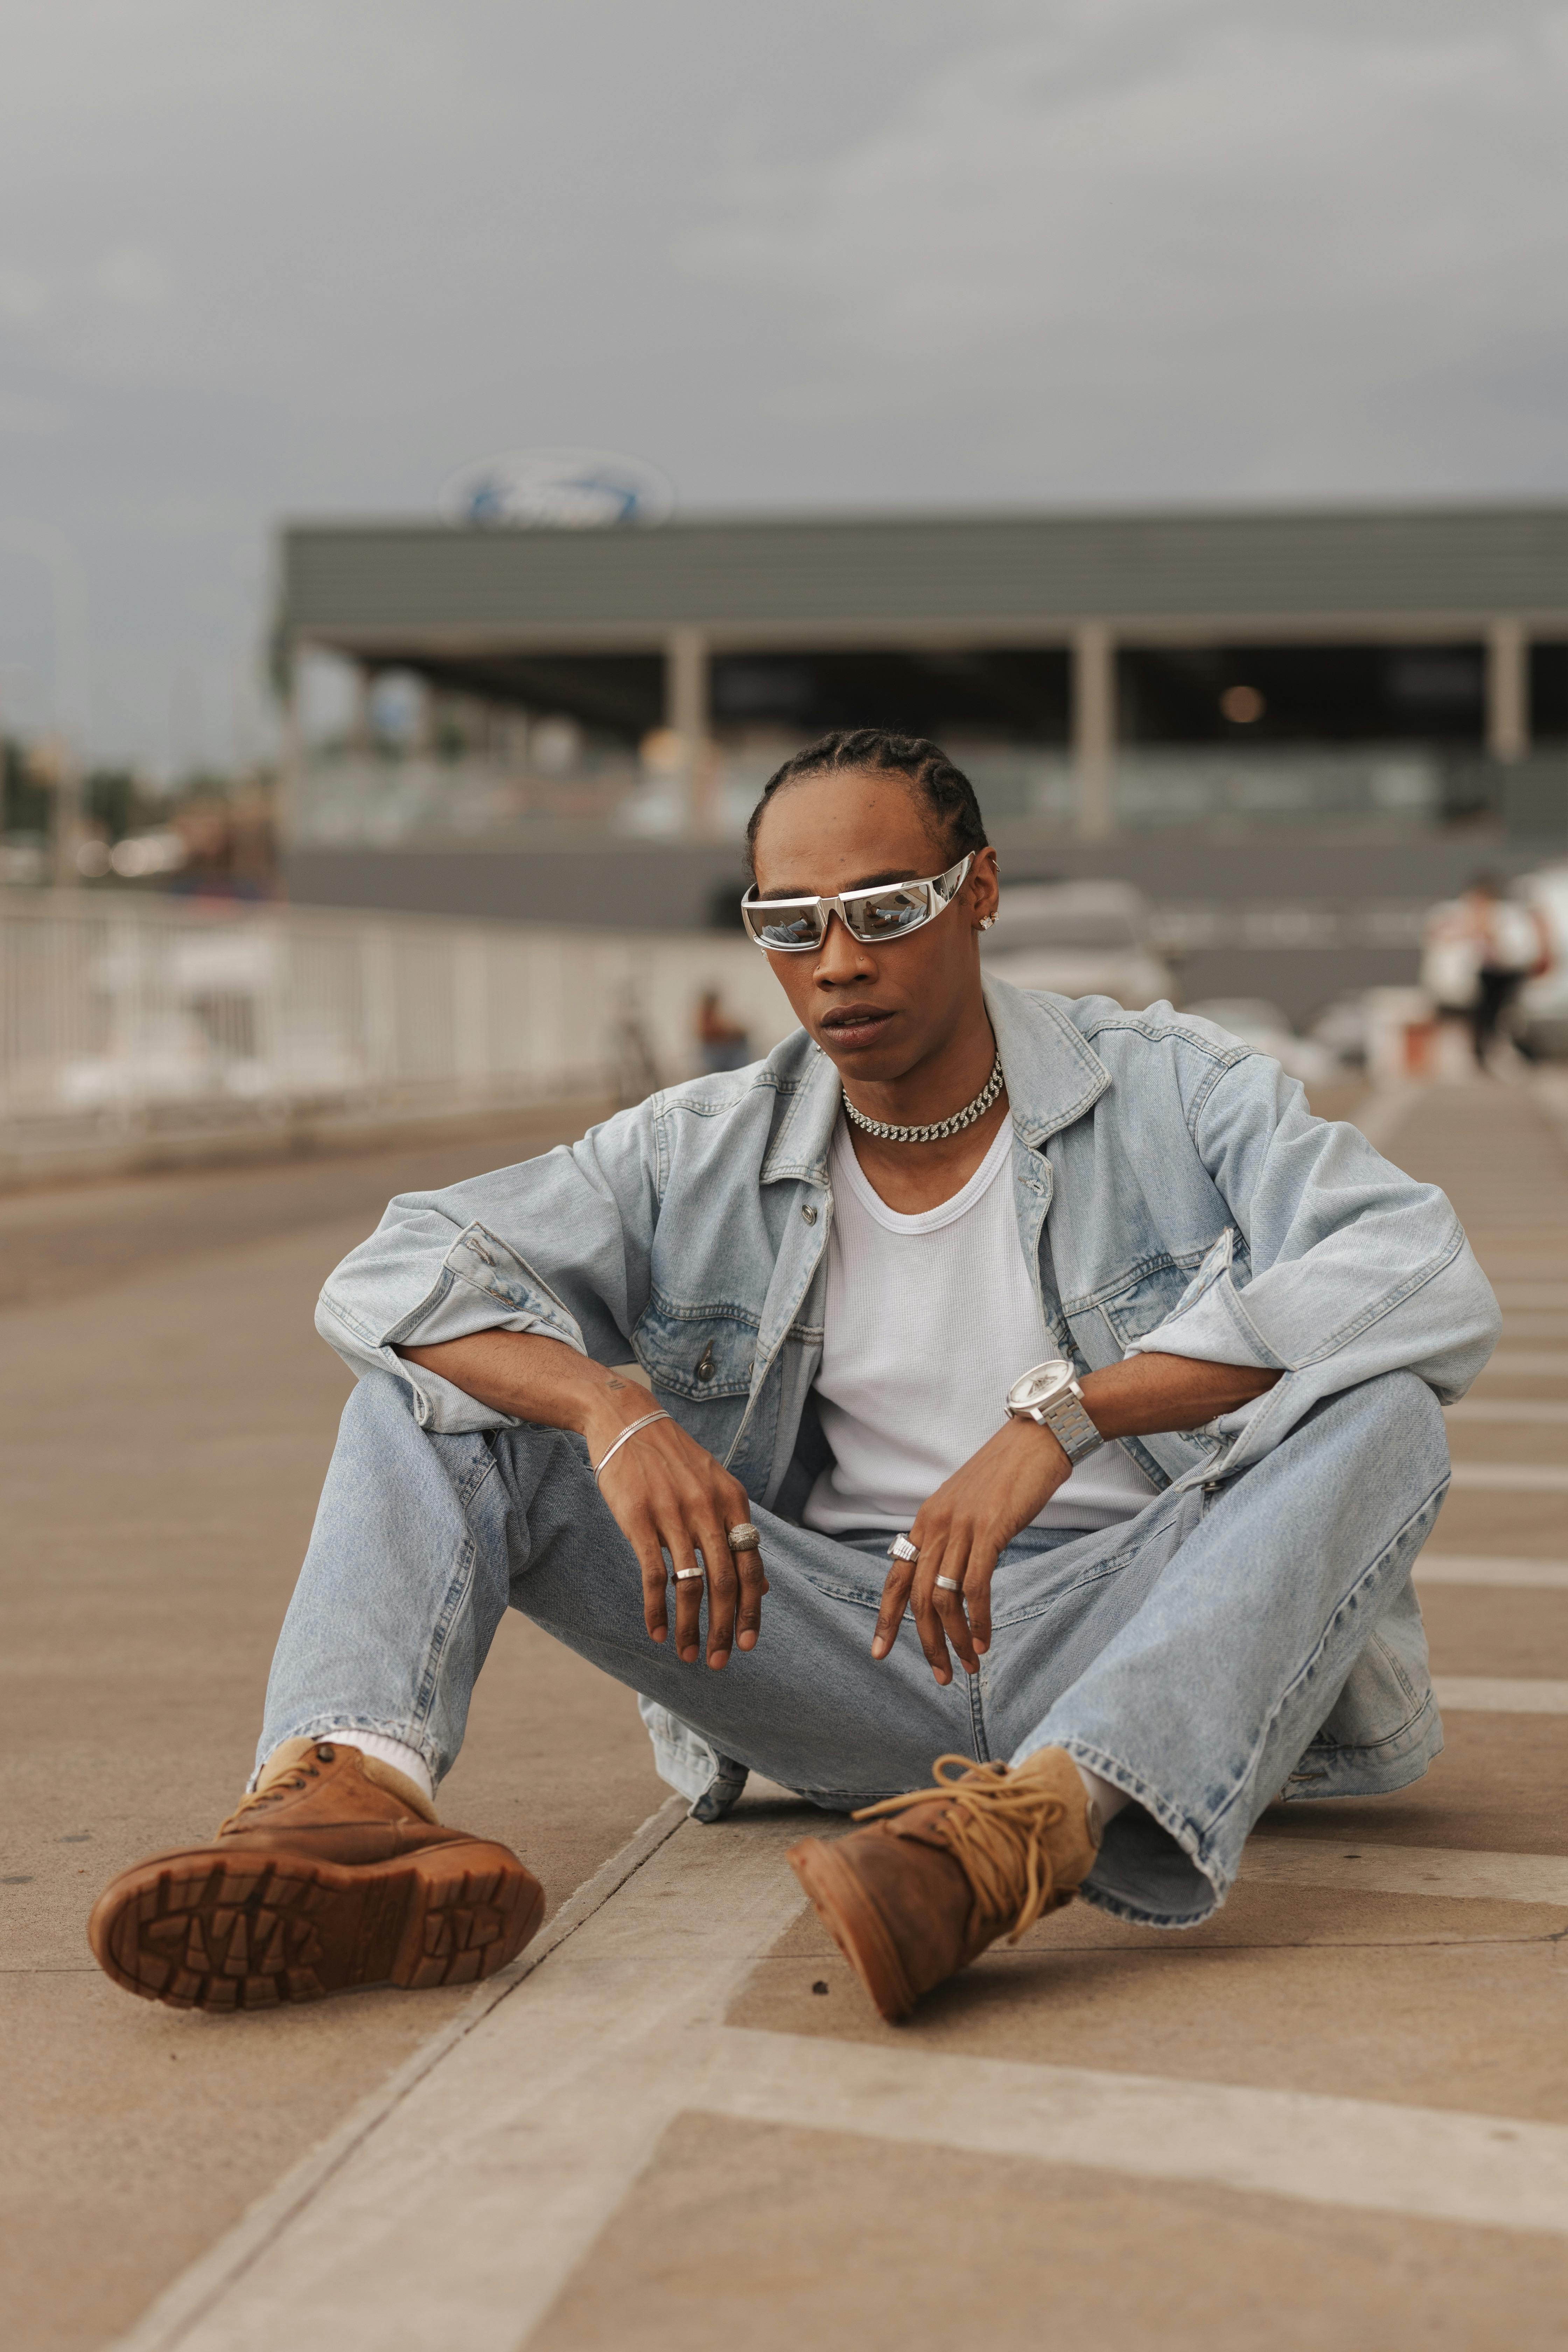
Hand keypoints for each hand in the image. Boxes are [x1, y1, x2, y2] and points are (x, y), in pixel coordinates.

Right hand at [587, 1398, 767, 1669]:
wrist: (628, 1422)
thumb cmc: (673, 1460)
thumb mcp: (715, 1487)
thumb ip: (738, 1532)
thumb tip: (762, 1585)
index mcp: (733, 1501)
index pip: (751, 1566)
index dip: (753, 1610)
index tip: (750, 1644)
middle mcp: (708, 1509)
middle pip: (725, 1582)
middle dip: (725, 1628)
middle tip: (721, 1661)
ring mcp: (674, 1514)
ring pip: (690, 1584)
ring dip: (690, 1627)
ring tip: (688, 1653)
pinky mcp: (640, 1520)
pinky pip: (654, 1576)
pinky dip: (656, 1610)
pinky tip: (656, 1632)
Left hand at [871, 1419, 1069, 1685]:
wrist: (1037, 1439)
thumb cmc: (1007, 1476)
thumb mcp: (968, 1507)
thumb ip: (954, 1538)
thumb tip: (950, 1576)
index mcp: (926, 1520)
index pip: (896, 1577)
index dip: (886, 1618)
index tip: (879, 1652)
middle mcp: (936, 1525)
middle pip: (919, 1598)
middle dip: (926, 1642)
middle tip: (942, 1674)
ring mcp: (962, 1527)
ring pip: (944, 1597)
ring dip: (954, 1638)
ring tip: (969, 1663)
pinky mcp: (990, 1530)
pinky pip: (975, 1586)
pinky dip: (978, 1619)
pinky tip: (985, 1639)